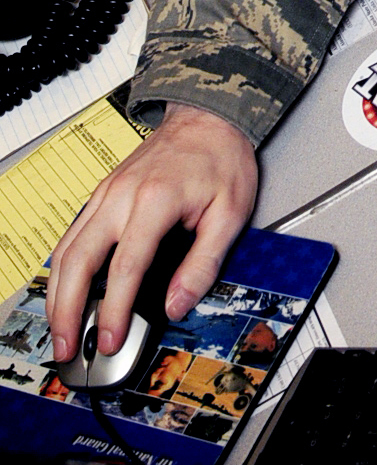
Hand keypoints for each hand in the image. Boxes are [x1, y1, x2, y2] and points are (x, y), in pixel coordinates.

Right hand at [46, 104, 257, 362]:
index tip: (110, 339)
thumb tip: (177, 305)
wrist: (208, 117)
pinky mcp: (102, 194)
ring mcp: (106, 194)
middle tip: (69, 347)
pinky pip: (72, 235)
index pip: (126, 266)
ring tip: (60, 330)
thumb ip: (203, 263)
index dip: (114, 309)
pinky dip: (62, 268)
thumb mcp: (231, 213)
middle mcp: (121, 196)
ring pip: (67, 249)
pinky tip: (63, 291)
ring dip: (57, 294)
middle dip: (67, 310)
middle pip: (79, 260)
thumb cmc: (221, 160)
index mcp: (155, 200)